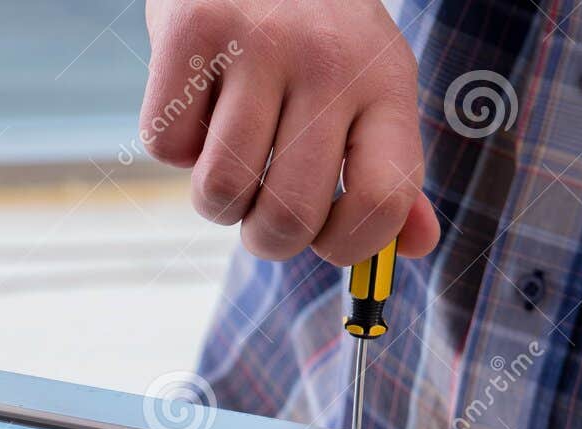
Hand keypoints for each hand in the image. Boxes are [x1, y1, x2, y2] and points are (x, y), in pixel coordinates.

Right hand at [140, 0, 439, 263]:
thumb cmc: (313, 35)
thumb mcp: (368, 86)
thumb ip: (388, 168)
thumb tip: (416, 246)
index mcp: (386, 82)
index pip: (383, 200)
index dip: (349, 247)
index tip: (325, 239)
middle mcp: (330, 59)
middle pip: (288, 216)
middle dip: (263, 237)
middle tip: (258, 209)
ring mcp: (260, 42)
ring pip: (219, 191)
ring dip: (212, 198)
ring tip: (226, 157)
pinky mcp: (193, 28)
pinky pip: (166, 148)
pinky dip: (173, 146)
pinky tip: (197, 105)